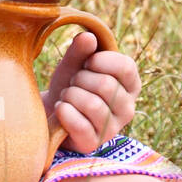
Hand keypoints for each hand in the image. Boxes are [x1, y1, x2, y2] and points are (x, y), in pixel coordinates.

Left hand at [42, 31, 141, 154]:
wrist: (51, 112)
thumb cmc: (70, 84)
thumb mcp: (74, 63)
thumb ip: (81, 49)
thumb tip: (88, 37)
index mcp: (130, 85)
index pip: (126, 67)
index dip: (101, 61)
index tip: (87, 63)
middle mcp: (127, 108)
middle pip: (106, 85)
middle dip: (80, 79)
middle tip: (72, 83)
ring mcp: (112, 129)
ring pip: (92, 104)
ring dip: (70, 95)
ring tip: (66, 97)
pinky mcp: (93, 144)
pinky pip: (79, 123)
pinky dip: (64, 112)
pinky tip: (61, 109)